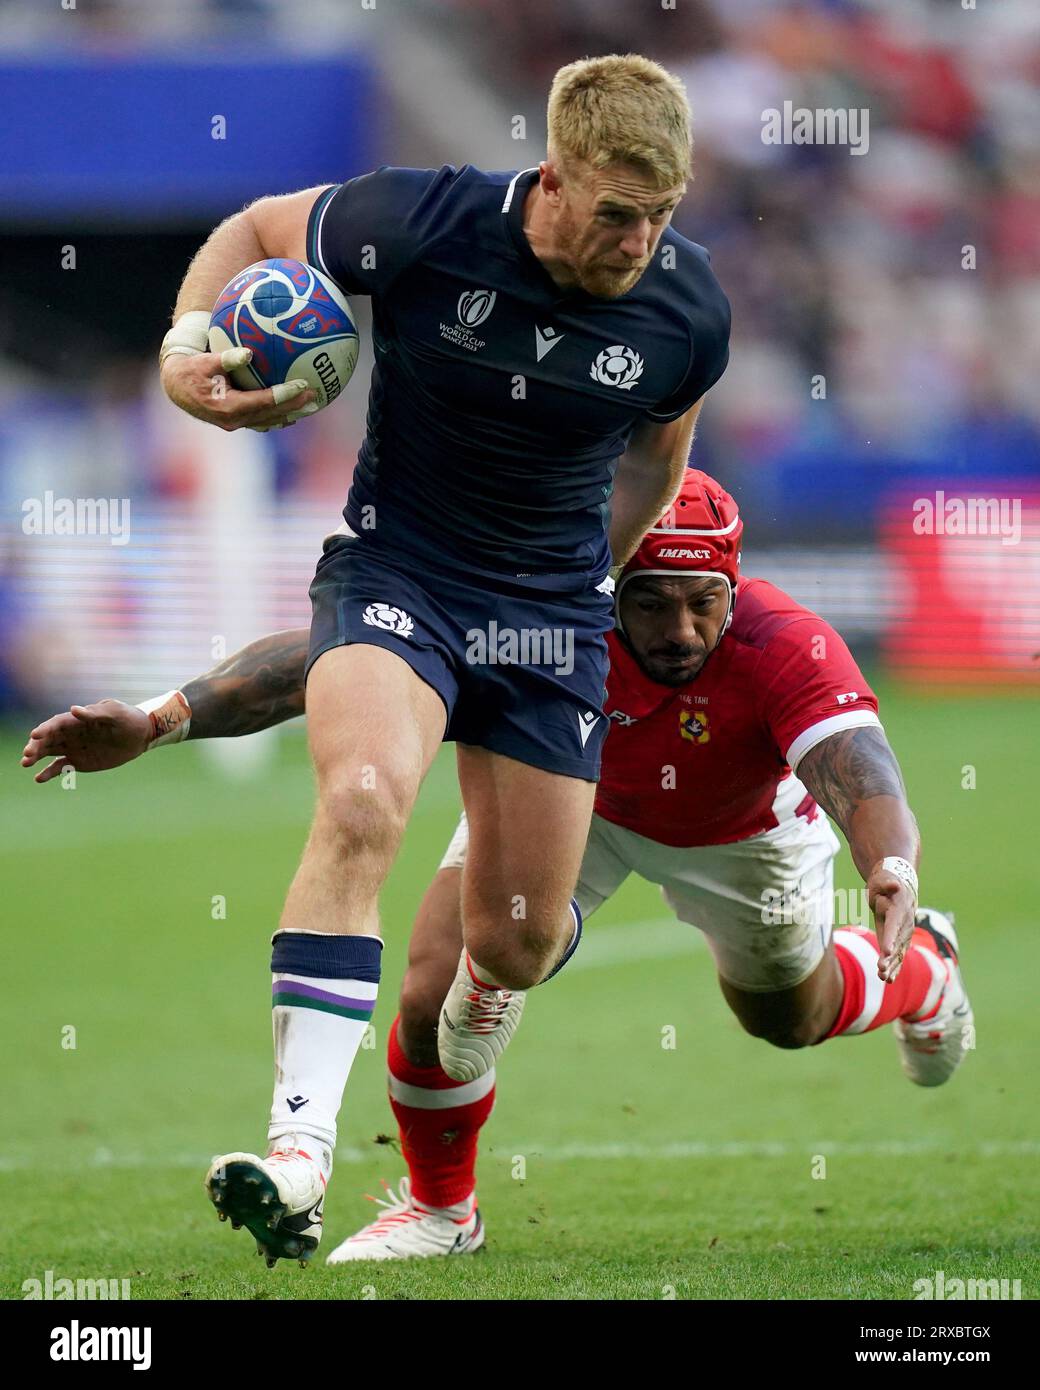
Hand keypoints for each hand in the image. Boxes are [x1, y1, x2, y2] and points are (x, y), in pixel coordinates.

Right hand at [21, 700, 152, 782]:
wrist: (140, 735)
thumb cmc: (128, 719)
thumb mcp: (115, 713)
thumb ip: (95, 713)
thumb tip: (74, 710)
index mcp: (77, 720)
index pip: (56, 724)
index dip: (44, 729)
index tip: (34, 736)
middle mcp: (71, 733)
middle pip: (47, 739)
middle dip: (35, 746)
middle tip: (27, 756)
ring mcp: (73, 747)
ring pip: (48, 752)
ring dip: (35, 757)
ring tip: (25, 764)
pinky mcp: (79, 761)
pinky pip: (59, 767)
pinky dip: (48, 772)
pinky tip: (38, 778)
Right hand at [160, 347, 315, 431]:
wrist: (177, 389)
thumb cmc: (191, 371)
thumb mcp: (205, 362)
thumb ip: (226, 358)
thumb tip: (248, 352)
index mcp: (229, 406)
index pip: (264, 401)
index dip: (284, 394)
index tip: (302, 385)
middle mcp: (235, 420)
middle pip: (272, 414)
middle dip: (295, 407)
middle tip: (315, 397)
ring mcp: (236, 423)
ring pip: (270, 421)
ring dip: (291, 414)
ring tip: (311, 408)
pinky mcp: (238, 422)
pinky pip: (263, 420)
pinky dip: (279, 415)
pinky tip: (294, 409)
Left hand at [868, 862, 917, 982]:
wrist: (898, 887)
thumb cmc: (885, 882)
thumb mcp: (883, 880)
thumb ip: (888, 884)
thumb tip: (894, 885)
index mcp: (898, 910)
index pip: (894, 926)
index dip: (891, 939)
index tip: (887, 952)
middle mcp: (904, 925)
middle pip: (897, 944)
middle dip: (890, 958)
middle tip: (881, 971)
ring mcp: (904, 934)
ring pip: (898, 952)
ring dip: (892, 966)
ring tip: (883, 978)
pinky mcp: (899, 940)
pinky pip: (898, 955)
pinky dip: (894, 967)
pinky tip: (888, 979)